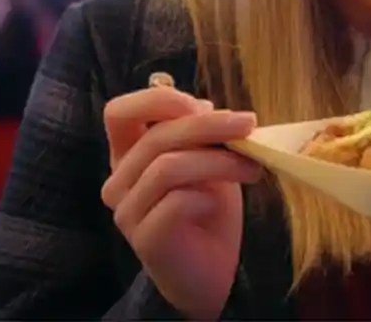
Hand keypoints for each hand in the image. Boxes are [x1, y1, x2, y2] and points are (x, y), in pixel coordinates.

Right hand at [101, 87, 262, 320]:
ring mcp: (127, 212)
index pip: (119, 112)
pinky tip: (219, 206)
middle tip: (249, 124)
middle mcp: (119, 181)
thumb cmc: (209, 210)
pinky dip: (206, 197)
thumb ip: (198, 134)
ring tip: (251, 168)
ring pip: (168, 167)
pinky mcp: (145, 239)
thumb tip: (203, 105)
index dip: (158, 100)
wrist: (214, 269)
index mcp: (128, 155)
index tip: (203, 104)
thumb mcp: (207, 160)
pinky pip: (177, 202)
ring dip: (218, 160)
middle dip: (208, 125)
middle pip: (155, 136)